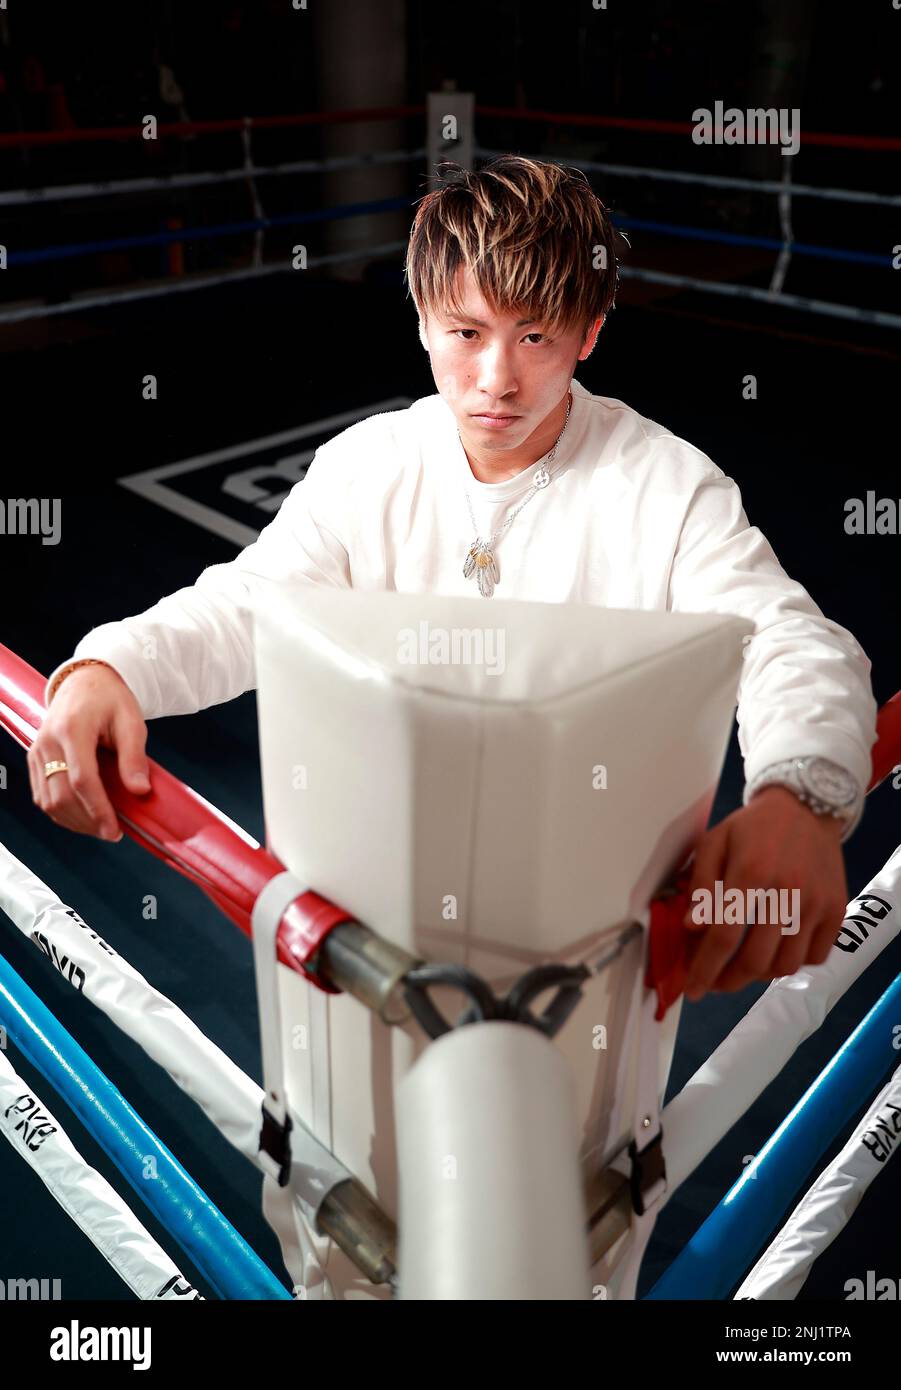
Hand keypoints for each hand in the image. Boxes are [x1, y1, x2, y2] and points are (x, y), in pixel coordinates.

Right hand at [28, 665, 150, 840]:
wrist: (84, 682)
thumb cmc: (109, 699)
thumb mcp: (131, 721)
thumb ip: (134, 757)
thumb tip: (140, 791)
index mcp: (72, 729)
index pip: (81, 779)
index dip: (98, 810)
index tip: (115, 830)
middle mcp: (48, 741)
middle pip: (62, 795)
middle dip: (87, 821)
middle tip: (112, 833)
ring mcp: (37, 751)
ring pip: (48, 801)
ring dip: (74, 821)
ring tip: (100, 827)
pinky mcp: (34, 760)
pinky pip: (42, 795)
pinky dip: (61, 812)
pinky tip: (83, 817)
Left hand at [682, 786, 847, 999]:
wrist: (806, 806)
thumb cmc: (753, 827)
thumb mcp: (715, 842)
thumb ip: (702, 886)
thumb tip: (692, 928)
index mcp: (751, 873)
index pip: (724, 936)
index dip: (705, 968)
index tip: (694, 989)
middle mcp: (788, 892)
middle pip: (755, 959)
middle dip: (728, 980)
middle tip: (714, 982)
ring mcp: (816, 903)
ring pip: (785, 965)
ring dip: (758, 976)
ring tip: (741, 967)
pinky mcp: (836, 910)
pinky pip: (814, 957)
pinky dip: (792, 964)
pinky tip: (774, 952)